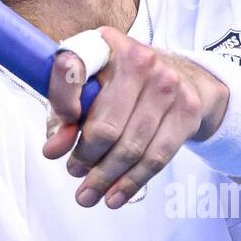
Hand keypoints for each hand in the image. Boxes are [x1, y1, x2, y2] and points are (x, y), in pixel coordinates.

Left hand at [43, 27, 228, 208]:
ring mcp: (167, 85)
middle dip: (85, 158)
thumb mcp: (88, 86)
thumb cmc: (122, 84)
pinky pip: (156, 157)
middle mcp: (139, 60)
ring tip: (88, 194)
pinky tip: (115, 196)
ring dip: (105, 177)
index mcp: (105, 44)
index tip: (54, 140)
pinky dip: (132, 182)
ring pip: (130, 147)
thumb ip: (63, 114)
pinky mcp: (187, 110)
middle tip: (74, 173)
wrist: (184, 77)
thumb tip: (54, 150)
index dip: (61, 103)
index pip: (75, 68)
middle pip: (105, 126)